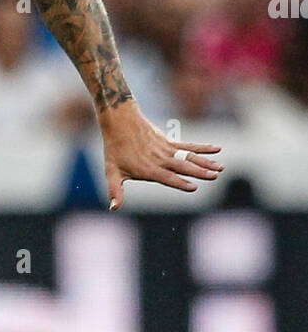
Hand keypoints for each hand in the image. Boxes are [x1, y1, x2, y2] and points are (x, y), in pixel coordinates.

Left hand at [100, 101, 222, 211]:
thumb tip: (113, 208)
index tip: (194, 187)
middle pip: (182, 167)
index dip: (179, 182)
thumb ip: (115, 191)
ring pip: (189, 157)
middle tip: (214, 176)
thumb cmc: (115, 150)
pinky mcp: (170, 143)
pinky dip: (203, 148)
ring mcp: (166, 150)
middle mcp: (160, 160)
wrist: (120, 123)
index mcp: (148, 169)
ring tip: (220, 168)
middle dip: (199, 172)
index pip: (167, 177)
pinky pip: (189, 146)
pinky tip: (217, 149)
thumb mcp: (112, 172)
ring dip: (205, 162)